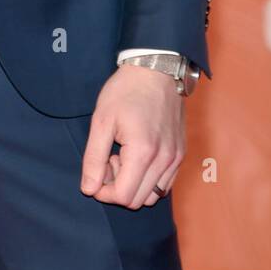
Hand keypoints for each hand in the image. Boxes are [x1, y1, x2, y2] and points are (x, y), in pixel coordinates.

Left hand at [79, 65, 185, 208]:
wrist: (156, 69)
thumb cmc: (125, 91)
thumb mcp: (101, 121)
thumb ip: (94, 158)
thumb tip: (89, 189)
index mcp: (143, 152)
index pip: (123, 196)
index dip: (104, 192)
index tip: (96, 172)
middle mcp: (165, 160)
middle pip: (138, 200)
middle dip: (117, 187)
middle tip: (109, 159)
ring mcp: (176, 158)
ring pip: (153, 195)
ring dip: (134, 184)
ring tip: (123, 157)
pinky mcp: (180, 154)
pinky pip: (165, 183)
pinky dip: (148, 179)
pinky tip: (137, 156)